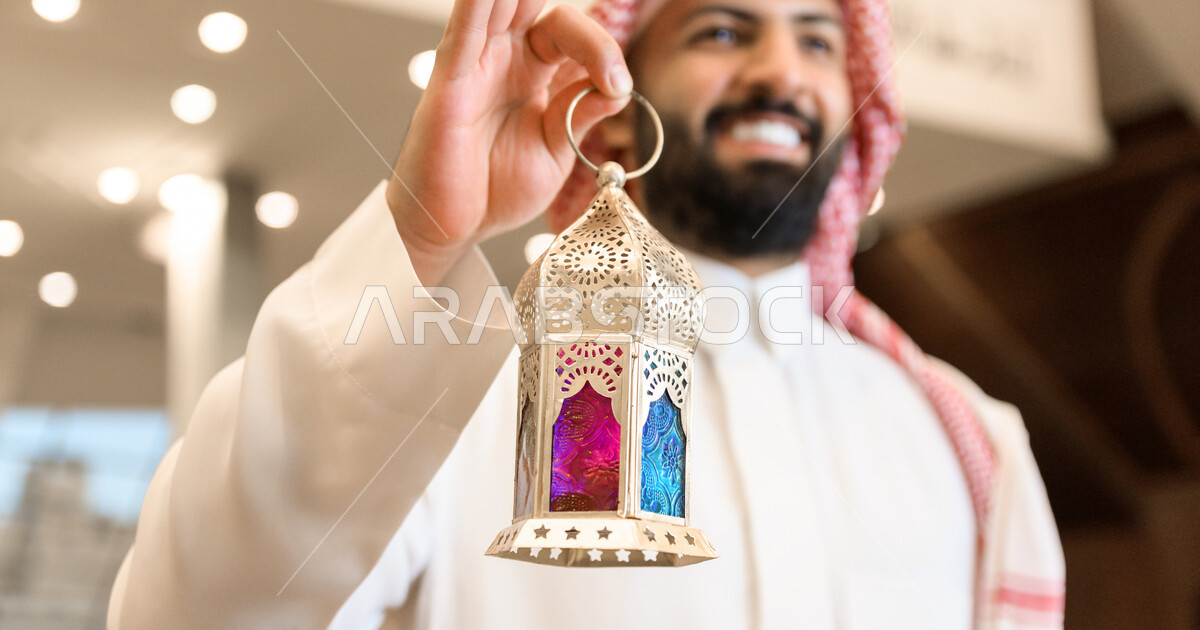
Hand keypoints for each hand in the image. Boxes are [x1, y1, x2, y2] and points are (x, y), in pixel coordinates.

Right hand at [387, 0, 632, 284]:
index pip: (567, 32)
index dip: (600, 49)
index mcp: (532, 69)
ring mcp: (475, 63)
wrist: (454, 227)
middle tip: (602, 41)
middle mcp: (503, 57)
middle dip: (571, 23)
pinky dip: (476, 6)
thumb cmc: (494, 188)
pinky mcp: (450, 80)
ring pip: (498, 5)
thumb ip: (581, 113)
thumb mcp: (556, 150)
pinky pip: (464, 32)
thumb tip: (617, 89)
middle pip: (536, 7)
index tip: (618, 87)